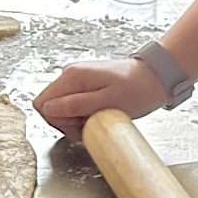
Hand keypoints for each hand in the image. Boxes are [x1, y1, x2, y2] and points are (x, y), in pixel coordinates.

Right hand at [34, 56, 162, 136]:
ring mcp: (75, 79)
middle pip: (49, 107)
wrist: (155, 78)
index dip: (57, 120)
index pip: (42, 104)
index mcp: (72, 77)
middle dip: (67, 122)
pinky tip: (98, 113)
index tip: (79, 123)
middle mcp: (69, 74)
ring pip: (60, 108)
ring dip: (75, 119)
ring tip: (98, 117)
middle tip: (92, 121)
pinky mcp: (83, 85)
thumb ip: (76, 105)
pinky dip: (82, 114)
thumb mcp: (107, 102)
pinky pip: (71, 105)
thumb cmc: (137, 90)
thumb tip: (49, 109)